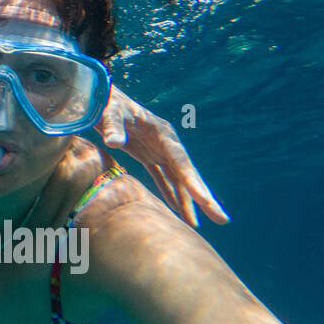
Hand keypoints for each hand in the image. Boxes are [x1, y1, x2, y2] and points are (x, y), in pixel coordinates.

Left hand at [95, 86, 227, 227]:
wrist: (102, 99)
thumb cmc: (107, 105)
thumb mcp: (109, 114)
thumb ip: (113, 127)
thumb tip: (114, 142)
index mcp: (163, 133)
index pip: (180, 161)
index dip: (191, 180)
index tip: (204, 199)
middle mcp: (166, 144)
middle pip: (187, 174)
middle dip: (203, 197)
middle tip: (221, 219)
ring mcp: (158, 151)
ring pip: (177, 180)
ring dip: (187, 202)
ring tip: (196, 225)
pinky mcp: (148, 156)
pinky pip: (162, 179)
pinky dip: (170, 194)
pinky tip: (178, 211)